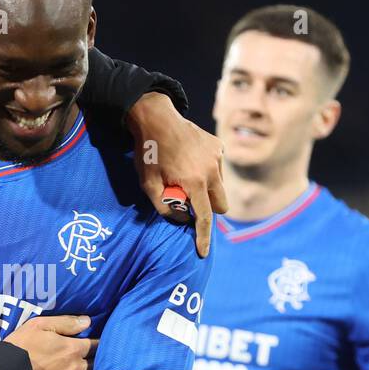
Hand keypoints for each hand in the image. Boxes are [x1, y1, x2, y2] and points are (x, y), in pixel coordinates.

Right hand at [4, 315, 95, 369]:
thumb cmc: (19, 349)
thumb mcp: (38, 326)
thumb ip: (65, 323)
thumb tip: (88, 321)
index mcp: (73, 348)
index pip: (97, 345)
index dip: (99, 344)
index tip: (99, 345)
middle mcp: (78, 368)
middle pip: (98, 365)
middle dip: (100, 362)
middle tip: (102, 361)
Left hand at [126, 92, 227, 256]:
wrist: (156, 118)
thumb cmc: (148, 153)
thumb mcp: (148, 185)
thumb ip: (165, 206)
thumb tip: (182, 219)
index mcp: (194, 182)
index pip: (204, 217)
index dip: (203, 237)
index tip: (202, 252)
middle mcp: (211, 170)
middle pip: (220, 204)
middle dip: (208, 209)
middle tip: (187, 201)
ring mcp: (217, 156)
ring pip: (219, 186)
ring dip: (207, 189)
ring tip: (184, 175)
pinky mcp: (218, 146)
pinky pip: (217, 168)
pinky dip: (207, 171)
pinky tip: (189, 160)